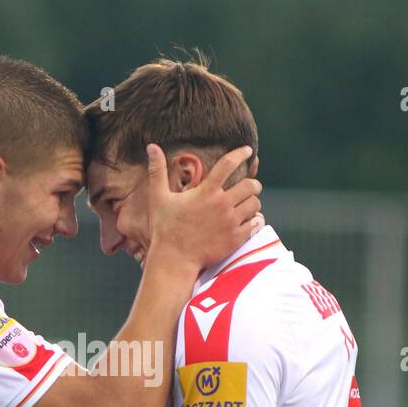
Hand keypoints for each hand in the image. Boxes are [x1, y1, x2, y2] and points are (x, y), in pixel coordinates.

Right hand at [145, 143, 261, 272]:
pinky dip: (254, 220)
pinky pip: (255, 224)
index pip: (229, 164)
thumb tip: (151, 146)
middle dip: (253, 184)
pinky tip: (248, 221)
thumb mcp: (158, 198)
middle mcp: (222, 205)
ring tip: (247, 205)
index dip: (241, 153)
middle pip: (251, 185)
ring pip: (255, 204)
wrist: (174, 260)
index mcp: (206, 192)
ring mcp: (230, 222)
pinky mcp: (236, 239)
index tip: (248, 150)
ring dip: (253, 202)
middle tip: (250, 186)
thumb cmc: (165, 228)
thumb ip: (157, 171)